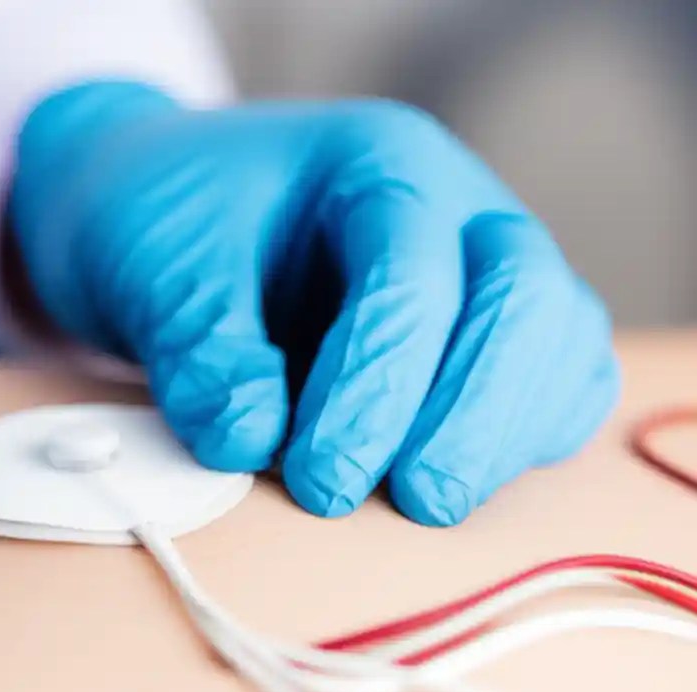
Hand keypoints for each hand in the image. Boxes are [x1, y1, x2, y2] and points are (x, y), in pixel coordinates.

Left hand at [10, 81, 617, 524]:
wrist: (159, 212)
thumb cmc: (166, 221)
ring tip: (426, 502)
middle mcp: (452, 203)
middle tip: (414, 501)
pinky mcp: (485, 330)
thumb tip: (252, 441)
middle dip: (473, 412)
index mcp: (378, 162)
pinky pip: (553, 379)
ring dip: (505, 432)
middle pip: (524, 295)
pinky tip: (459, 478)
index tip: (323, 480)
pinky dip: (522, 436)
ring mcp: (480, 264)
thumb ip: (203, 352)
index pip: (410, 275)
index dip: (377, 386)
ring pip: (559, 339)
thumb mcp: (160, 271)